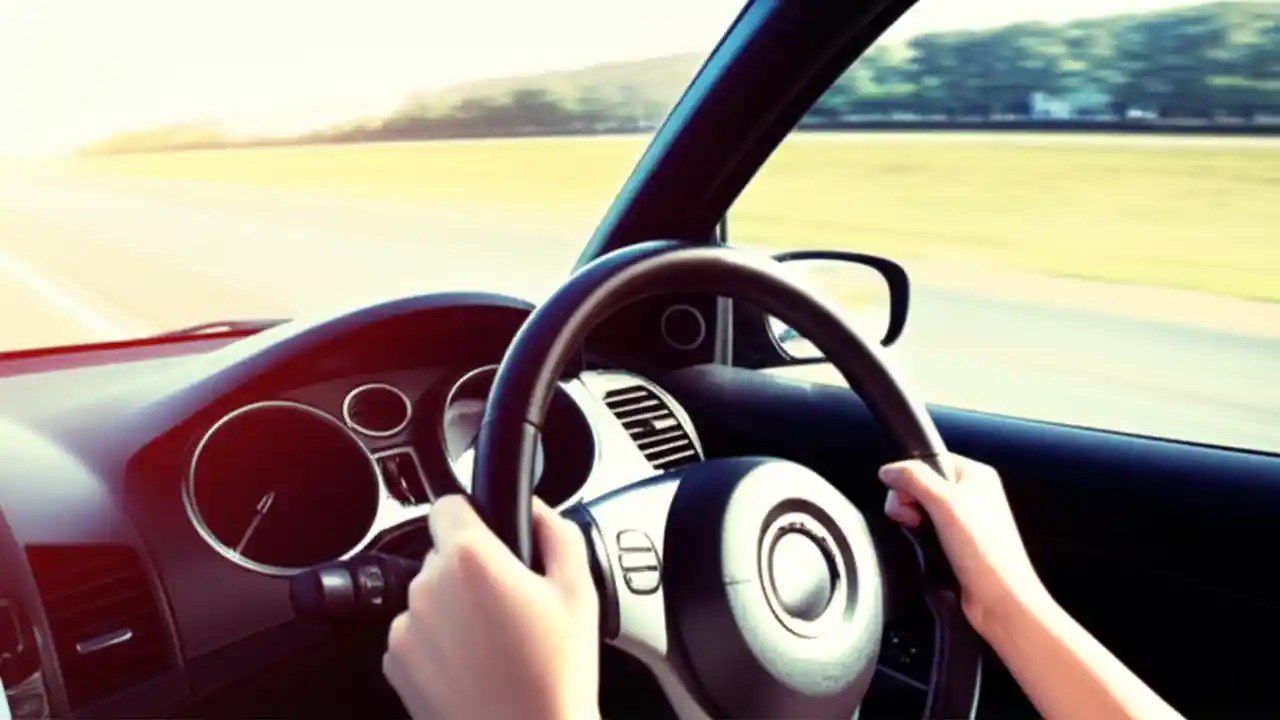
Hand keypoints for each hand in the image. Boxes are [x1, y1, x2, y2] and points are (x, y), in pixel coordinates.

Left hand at [383, 496, 599, 719]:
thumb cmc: (555, 677)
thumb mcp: (579, 592)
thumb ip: (556, 532)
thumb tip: (536, 509)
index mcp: (471, 560)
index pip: (449, 504)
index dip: (473, 515)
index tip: (491, 537)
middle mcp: (429, 588)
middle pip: (442, 553)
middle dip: (471, 569)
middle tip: (509, 605)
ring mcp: (407, 628)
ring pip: (430, 595)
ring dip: (454, 608)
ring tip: (495, 643)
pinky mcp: (396, 663)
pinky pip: (416, 634)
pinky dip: (439, 643)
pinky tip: (474, 665)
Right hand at [878, 454, 1049, 634]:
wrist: (1000, 600)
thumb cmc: (986, 553)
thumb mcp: (944, 503)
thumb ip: (913, 479)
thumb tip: (889, 470)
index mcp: (976, 475)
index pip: (929, 459)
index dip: (910, 476)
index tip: (904, 495)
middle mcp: (973, 495)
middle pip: (922, 484)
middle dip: (908, 501)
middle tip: (912, 517)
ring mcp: (965, 521)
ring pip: (922, 509)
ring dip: (913, 522)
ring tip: (920, 535)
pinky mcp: (958, 544)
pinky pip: (928, 531)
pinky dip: (921, 539)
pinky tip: (927, 548)